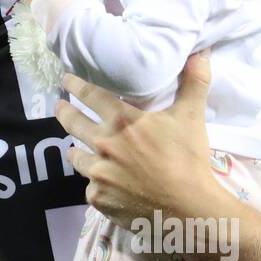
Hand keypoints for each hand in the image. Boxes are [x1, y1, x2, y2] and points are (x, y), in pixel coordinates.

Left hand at [55, 50, 216, 224]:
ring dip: (76, 150)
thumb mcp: (191, 117)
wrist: (188, 209)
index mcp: (122, 121)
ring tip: (74, 149)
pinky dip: (96, 183)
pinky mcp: (98, 198)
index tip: (66, 80)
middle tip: (59, 107)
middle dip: (64, 112)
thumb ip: (194, 82)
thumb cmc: (188, 159)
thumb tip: (202, 51)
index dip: (75, 86)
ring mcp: (98, 173)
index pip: (91, 96)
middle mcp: (103, 144)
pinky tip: (102, 183)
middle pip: (73, 123)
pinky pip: (91, 187)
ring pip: (77, 157)